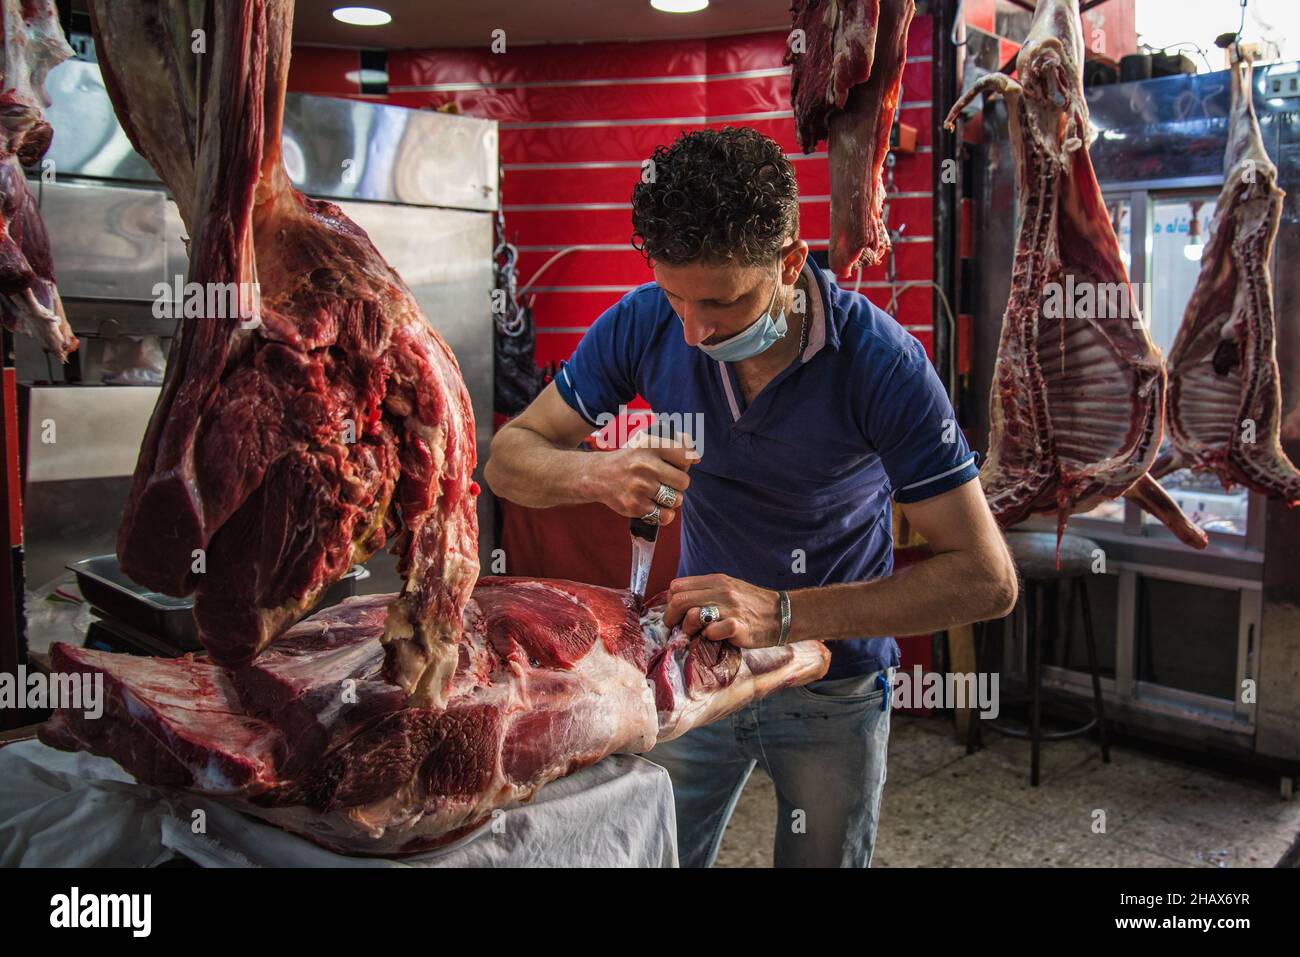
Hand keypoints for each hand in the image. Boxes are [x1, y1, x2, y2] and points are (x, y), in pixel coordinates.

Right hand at [585, 429, 694, 525]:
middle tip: (665, 481)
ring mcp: (639, 487)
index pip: (685, 456)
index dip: (684, 463)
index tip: (674, 465)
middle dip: (678, 483)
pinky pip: (664, 515)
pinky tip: (655, 506)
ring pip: (676, 500)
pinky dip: (664, 514)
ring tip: (658, 493)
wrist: (598, 476)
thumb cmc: (630, 459)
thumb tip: (697, 456)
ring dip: (671, 499)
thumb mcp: (647, 441)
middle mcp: (644, 465)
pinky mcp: (635, 506)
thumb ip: (675, 442)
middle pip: (684, 481)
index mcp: (649, 445)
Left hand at [663, 574, 780, 648]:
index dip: (670, 602)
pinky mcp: (738, 626)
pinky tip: (715, 638)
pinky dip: (708, 637)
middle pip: (679, 601)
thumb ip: (705, 591)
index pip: (677, 586)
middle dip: (671, 618)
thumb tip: (678, 601)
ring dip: (688, 628)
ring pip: (691, 615)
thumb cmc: (752, 604)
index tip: (677, 613)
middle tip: (677, 628)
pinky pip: (712, 631)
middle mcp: (721, 592)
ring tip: (696, 633)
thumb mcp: (728, 588)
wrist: (782, 614)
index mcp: (716, 581)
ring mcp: (730, 609)